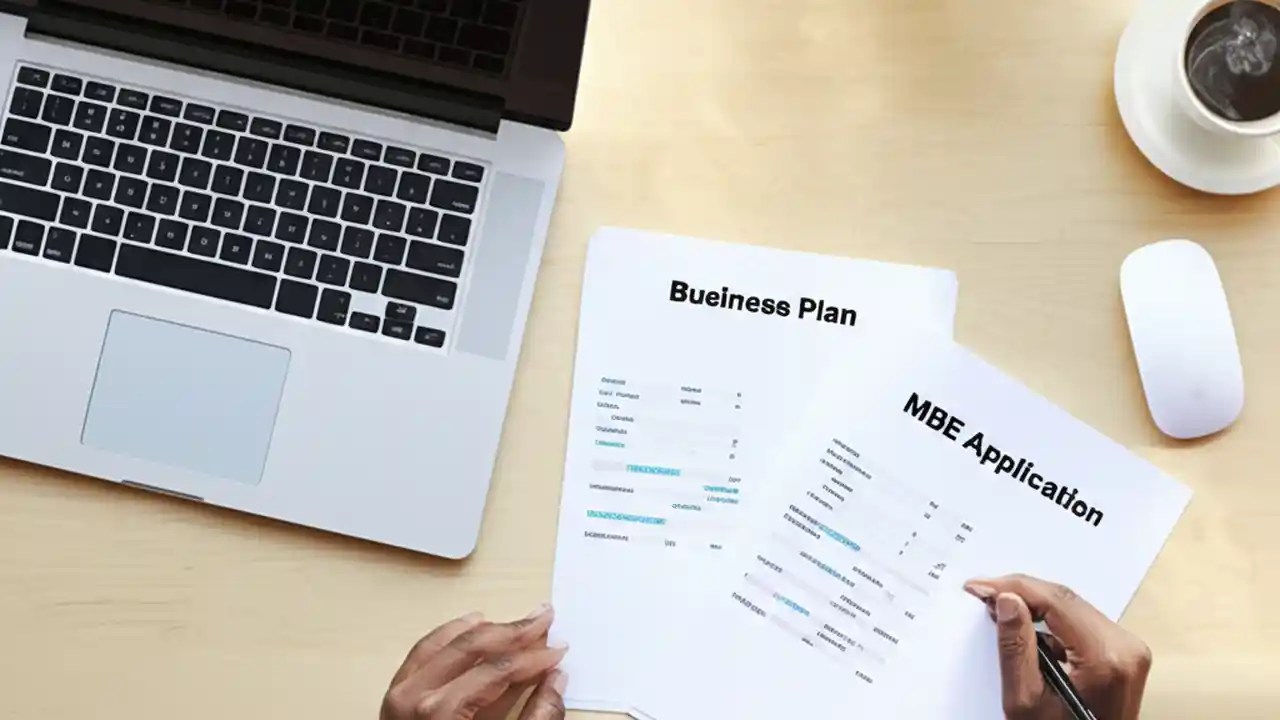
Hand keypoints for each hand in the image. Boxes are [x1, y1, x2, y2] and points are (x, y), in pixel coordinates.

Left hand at [381, 605, 568, 719]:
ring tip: (516, 622)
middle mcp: (415, 697)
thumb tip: (555, 681)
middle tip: (544, 618)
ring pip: (447, 641)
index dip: (533, 657)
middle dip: (514, 630)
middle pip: (473, 646)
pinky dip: (450, 634)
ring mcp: (400, 695)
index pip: (498, 669)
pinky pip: (424, 650)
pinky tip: (470, 626)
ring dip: (485, 628)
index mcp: (442, 713)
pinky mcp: (393, 696)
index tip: (558, 650)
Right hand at [964, 575, 1151, 719]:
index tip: (980, 588)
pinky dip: (1050, 621)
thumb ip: (1015, 647)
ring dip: (1034, 605)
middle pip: (1065, 599)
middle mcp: (1125, 647)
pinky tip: (1025, 629)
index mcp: (1105, 657)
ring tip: (999, 611)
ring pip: (1072, 607)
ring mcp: (1128, 649)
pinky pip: (1080, 622)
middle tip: (983, 595)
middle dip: (1021, 593)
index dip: (1013, 588)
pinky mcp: (1123, 653)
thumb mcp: (1026, 701)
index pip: (1055, 601)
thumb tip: (1007, 600)